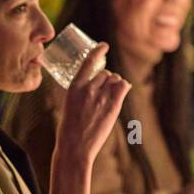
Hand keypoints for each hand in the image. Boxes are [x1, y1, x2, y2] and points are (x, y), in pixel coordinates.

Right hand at [53, 43, 130, 167]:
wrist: (75, 148)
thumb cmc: (70, 130)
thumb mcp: (69, 105)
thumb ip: (82, 94)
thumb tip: (95, 87)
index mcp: (73, 87)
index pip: (87, 62)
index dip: (98, 51)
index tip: (104, 46)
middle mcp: (88, 88)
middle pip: (106, 73)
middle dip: (107, 80)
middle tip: (105, 92)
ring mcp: (101, 96)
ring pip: (115, 79)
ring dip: (115, 85)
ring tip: (111, 97)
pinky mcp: (112, 105)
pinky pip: (123, 86)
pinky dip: (124, 87)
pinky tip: (121, 92)